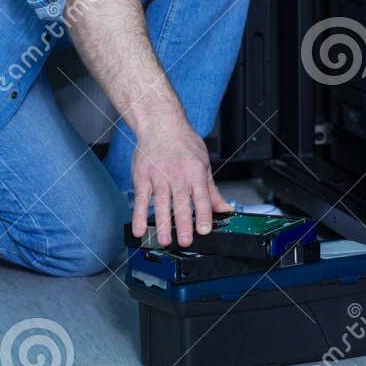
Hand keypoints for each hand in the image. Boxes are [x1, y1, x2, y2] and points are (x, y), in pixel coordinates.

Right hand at [129, 119, 234, 247]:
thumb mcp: (204, 163)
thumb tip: (225, 209)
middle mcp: (178, 174)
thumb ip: (212, 190)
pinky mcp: (142, 177)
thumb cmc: (184, 143)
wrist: (161, 124)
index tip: (204, 230)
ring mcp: (158, 176)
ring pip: (161, 203)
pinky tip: (139, 229)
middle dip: (184, 224)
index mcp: (196, 172)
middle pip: (181, 202)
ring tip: (165, 241)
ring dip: (163, 224)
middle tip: (185, 241)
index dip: (203, 214)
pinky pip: (141, 199)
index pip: (201, 197)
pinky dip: (139, 215)